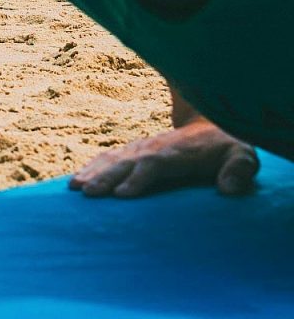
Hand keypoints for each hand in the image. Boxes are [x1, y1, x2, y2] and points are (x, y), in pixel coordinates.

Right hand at [69, 119, 259, 197]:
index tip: (121, 194)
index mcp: (178, 151)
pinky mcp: (132, 153)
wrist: (212, 124)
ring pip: (112, 159)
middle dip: (105, 177)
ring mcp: (140, 148)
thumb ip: (239, 171)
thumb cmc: (228, 148)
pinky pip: (107, 159)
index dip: (138, 178)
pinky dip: (90, 168)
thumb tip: (228, 190)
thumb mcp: (243, 157)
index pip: (154, 163)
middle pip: (125, 162)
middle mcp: (153, 148)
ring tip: (75, 187)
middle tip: (86, 192)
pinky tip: (76, 180)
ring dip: (92, 172)